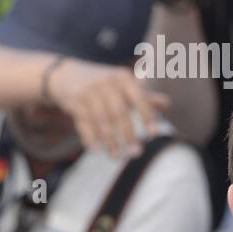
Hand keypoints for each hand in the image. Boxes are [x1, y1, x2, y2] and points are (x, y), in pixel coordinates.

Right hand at [47, 58, 169, 158]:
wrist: (65, 74)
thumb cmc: (101, 83)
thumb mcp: (122, 84)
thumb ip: (143, 95)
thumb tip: (167, 104)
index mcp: (123, 78)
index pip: (139, 99)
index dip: (147, 117)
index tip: (153, 135)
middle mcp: (107, 83)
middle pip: (120, 113)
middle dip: (128, 135)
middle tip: (136, 153)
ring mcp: (89, 92)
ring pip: (102, 121)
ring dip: (110, 141)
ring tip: (116, 157)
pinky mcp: (74, 101)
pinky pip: (84, 123)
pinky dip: (90, 137)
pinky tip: (96, 150)